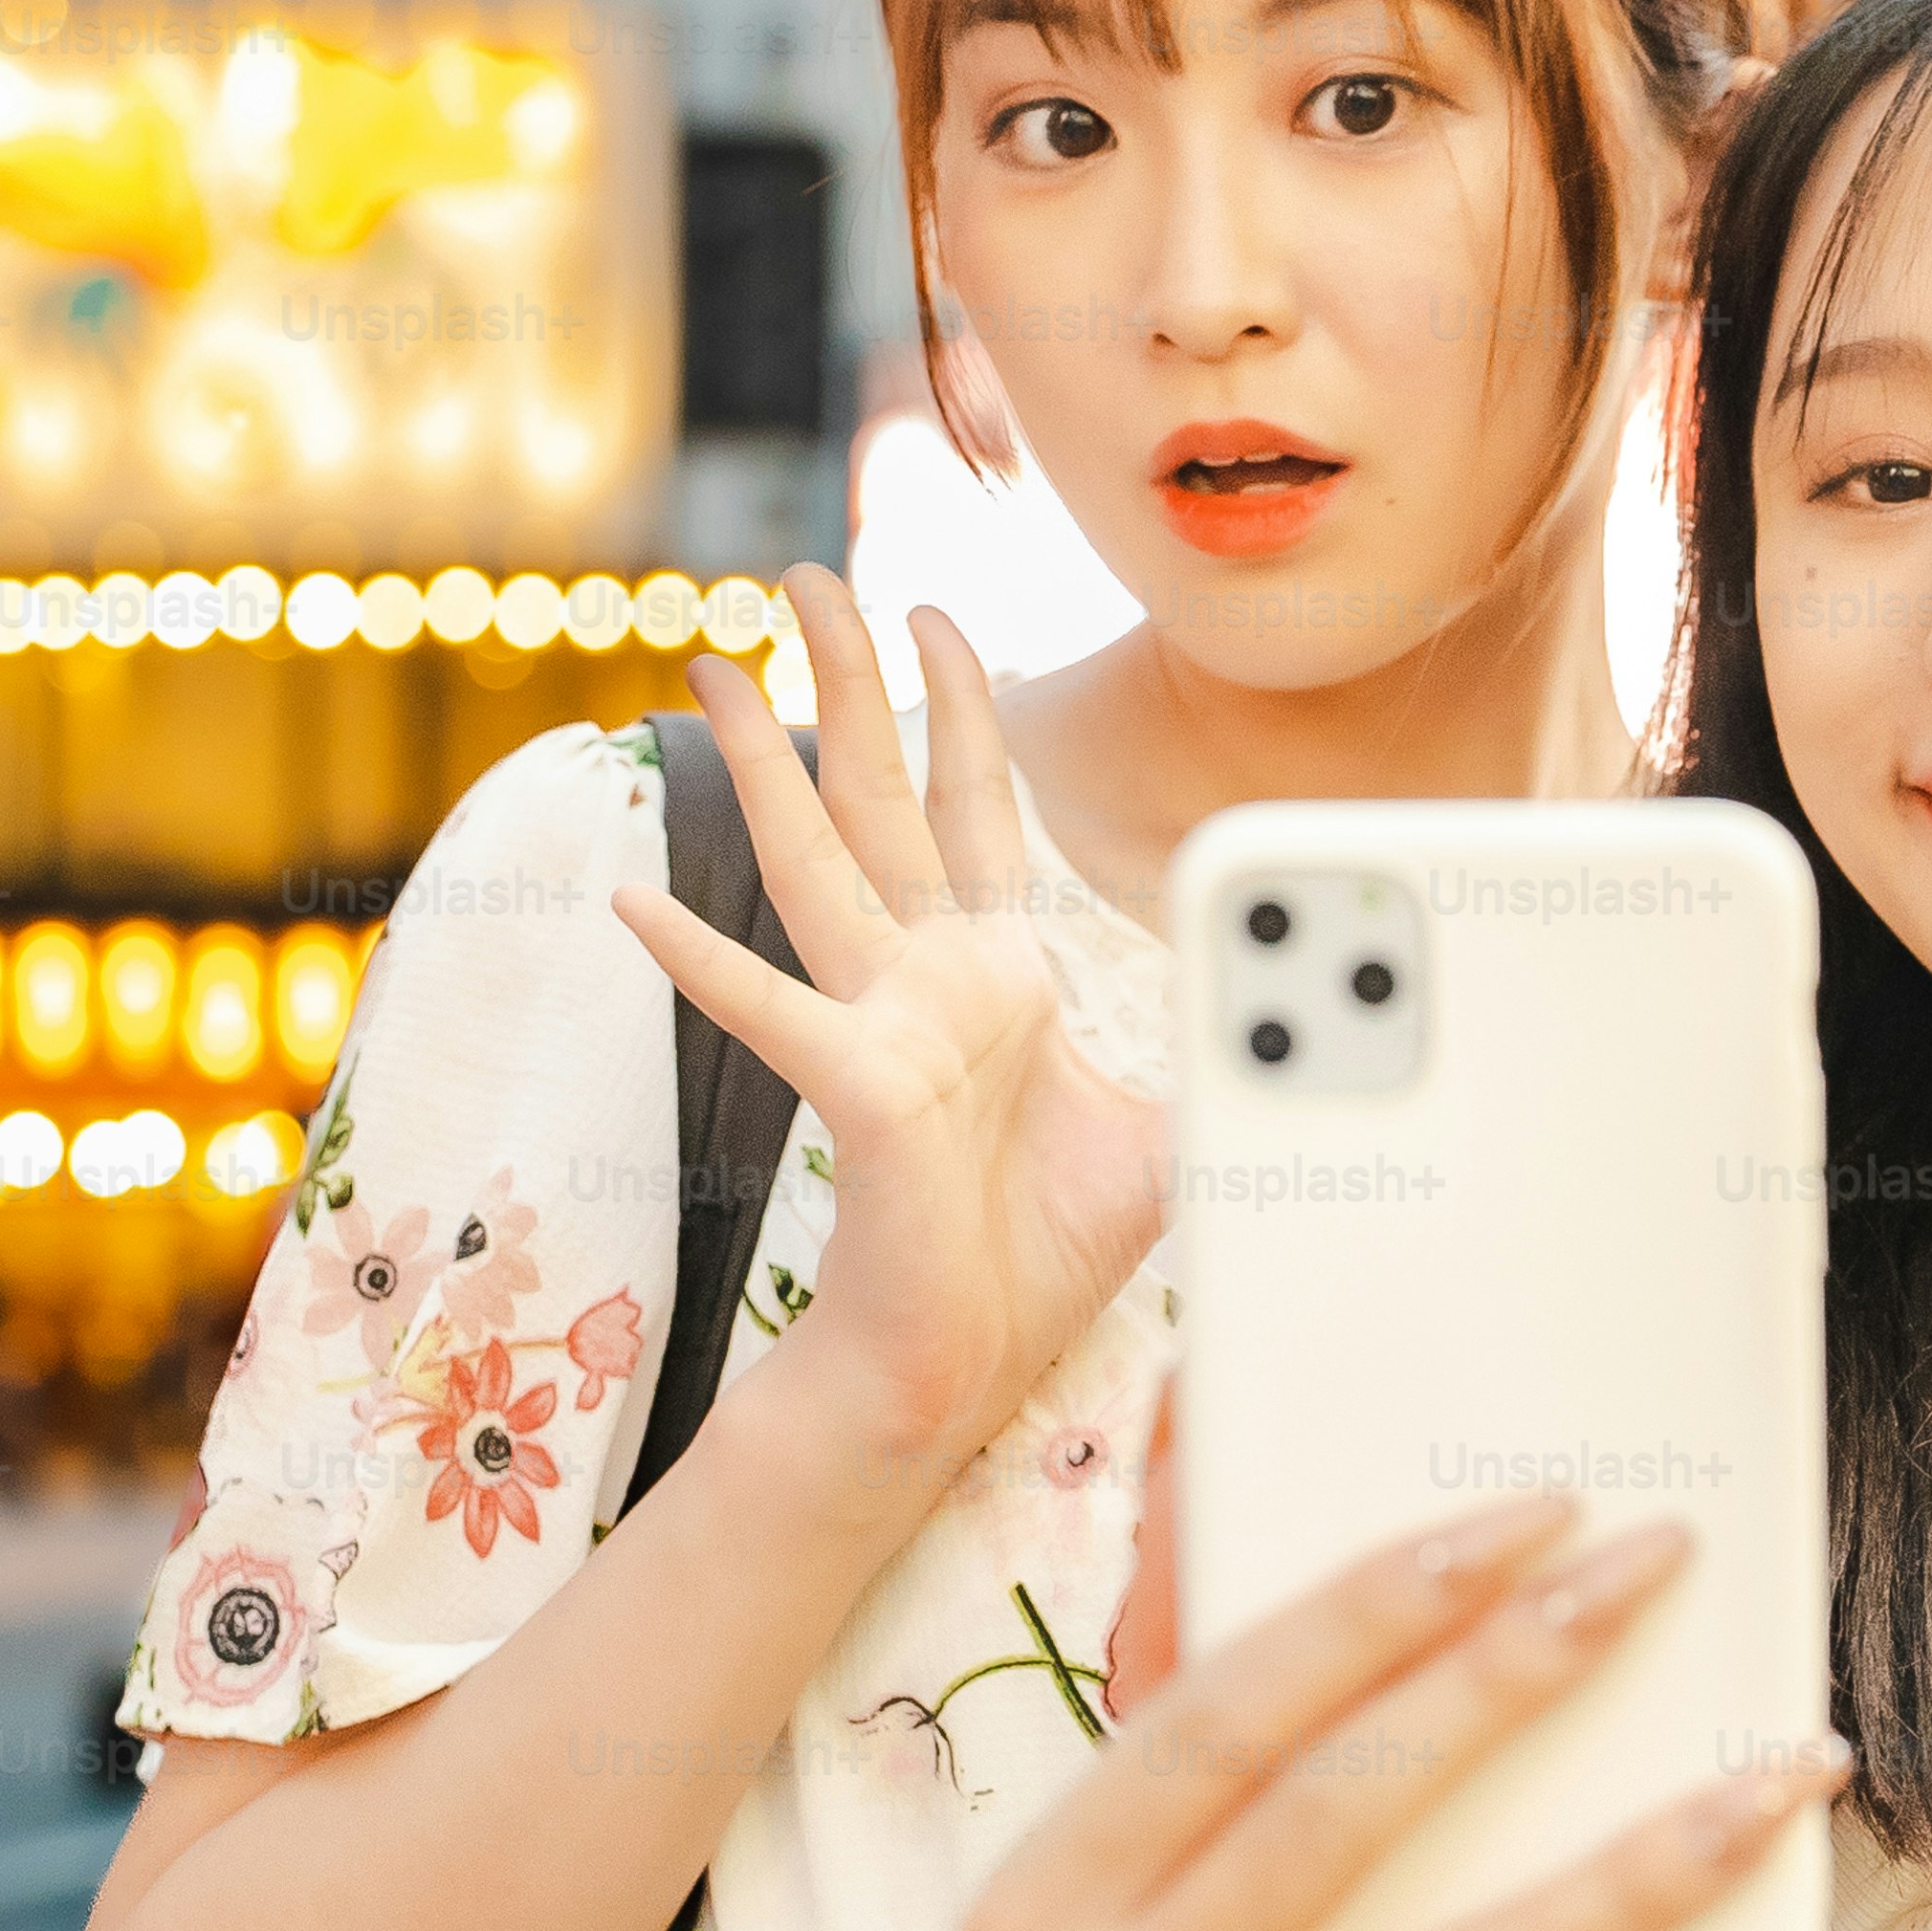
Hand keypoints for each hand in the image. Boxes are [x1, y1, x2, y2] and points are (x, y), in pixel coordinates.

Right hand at [615, 570, 1164, 1479]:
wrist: (972, 1357)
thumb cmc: (1041, 1250)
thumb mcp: (1169, 1131)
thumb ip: (1218, 1061)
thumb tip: (1298, 1026)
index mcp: (998, 972)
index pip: (974, 804)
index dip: (960, 705)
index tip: (938, 610)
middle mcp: (927, 977)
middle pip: (877, 794)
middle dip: (840, 678)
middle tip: (795, 573)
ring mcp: (881, 1024)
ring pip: (815, 861)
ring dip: (760, 763)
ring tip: (701, 665)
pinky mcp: (859, 1089)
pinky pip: (770, 1011)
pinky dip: (700, 959)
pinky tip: (633, 903)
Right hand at [961, 1492, 1849, 1930]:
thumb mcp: (1150, 1871)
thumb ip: (1182, 1672)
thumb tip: (1202, 1424)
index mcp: (1034, 1912)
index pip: (1214, 1717)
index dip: (1370, 1602)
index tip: (1535, 1508)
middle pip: (1337, 1816)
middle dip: (1511, 1672)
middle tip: (1654, 1564)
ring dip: (1646, 1864)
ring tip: (1786, 1771)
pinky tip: (1725, 1923)